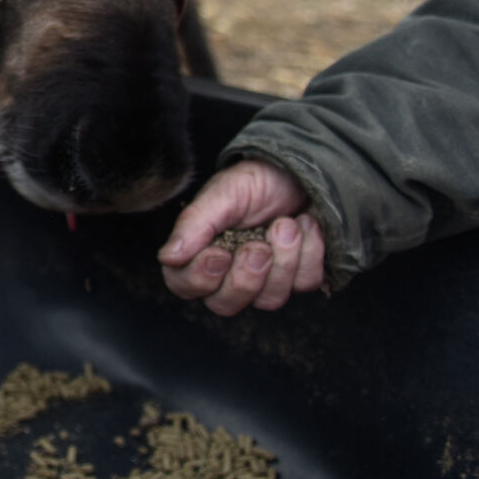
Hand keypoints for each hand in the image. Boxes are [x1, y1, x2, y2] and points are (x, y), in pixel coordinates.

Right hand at [159, 158, 325, 314]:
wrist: (298, 173)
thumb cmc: (254, 182)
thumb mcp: (222, 194)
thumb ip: (195, 224)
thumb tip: (168, 257)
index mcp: (200, 253)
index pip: (184, 286)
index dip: (202, 277)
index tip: (220, 252)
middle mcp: (228, 274)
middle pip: (225, 304)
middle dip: (246, 277)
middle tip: (259, 246)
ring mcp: (264, 281)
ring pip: (269, 300)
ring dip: (284, 260)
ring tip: (287, 224)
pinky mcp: (297, 278)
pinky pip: (304, 283)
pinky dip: (309, 251)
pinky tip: (305, 225)